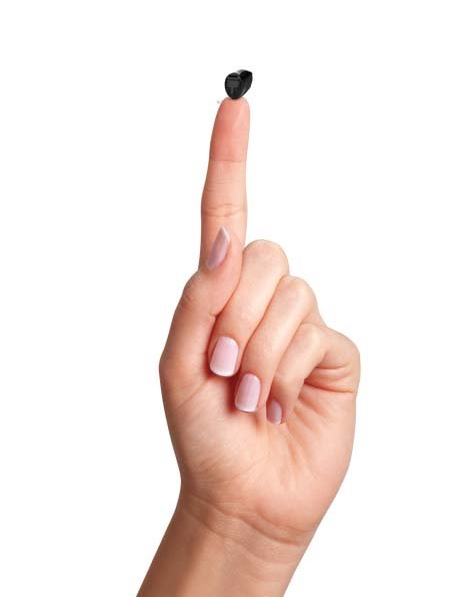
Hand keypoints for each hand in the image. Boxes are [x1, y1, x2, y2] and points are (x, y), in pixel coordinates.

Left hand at [159, 98, 359, 553]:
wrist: (245, 494)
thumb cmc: (204, 433)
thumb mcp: (178, 366)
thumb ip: (199, 299)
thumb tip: (227, 237)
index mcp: (218, 293)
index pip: (226, 211)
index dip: (229, 157)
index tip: (234, 102)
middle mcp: (262, 298)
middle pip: (264, 255)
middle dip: (236, 316)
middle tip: (223, 368)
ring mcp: (302, 322)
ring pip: (290, 296)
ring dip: (259, 353)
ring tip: (248, 396)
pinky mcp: (334, 350)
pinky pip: (315, 332)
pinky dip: (285, 372)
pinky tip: (277, 405)